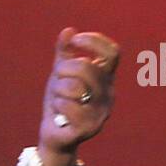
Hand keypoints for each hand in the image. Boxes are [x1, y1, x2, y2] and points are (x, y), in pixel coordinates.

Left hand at [38, 27, 119, 157]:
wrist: (53, 134)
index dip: (95, 41)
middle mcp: (108, 95)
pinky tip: (58, 111)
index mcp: (106, 79)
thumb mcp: (60, 74)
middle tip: (56, 74)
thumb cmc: (60, 101)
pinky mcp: (89, 128)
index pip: (112, 53)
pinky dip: (57, 105)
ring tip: (58, 97)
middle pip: (87, 68)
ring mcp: (101, 113)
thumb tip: (68, 31)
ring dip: (58, 89)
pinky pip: (67, 106)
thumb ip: (64, 52)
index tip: (76, 40)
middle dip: (64, 67)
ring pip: (76, 87)